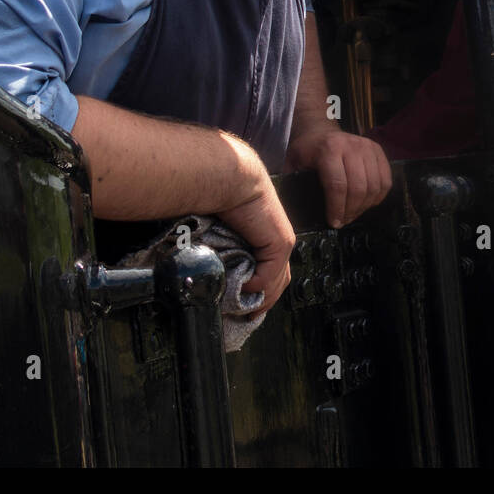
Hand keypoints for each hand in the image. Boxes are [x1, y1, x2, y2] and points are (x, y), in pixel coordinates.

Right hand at [218, 156, 295, 312]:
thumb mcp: (218, 229)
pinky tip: (243, 289)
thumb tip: (212, 269)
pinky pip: (271, 273)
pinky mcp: (280, 242)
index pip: (269, 269)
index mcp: (263, 234)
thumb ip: (222, 248)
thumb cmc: (217, 194)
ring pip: (277, 281)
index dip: (259, 290)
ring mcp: (281, 240)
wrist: (226, 176)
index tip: (243, 308)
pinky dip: (258, 286)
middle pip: (277, 280)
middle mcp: (276, 237)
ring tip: (242, 311)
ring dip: (259, 299)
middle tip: (245, 318)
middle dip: (262, 302)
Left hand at [285, 128, 392, 227]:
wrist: (318, 130)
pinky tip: (366, 203)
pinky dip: (378, 197)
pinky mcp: (378, 150)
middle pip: (359, 187)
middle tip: (343, 221)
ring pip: (375, 186)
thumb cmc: (305, 151)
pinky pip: (386, 180)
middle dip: (351, 210)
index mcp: (328, 149)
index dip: (337, 208)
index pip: (338, 185)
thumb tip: (293, 213)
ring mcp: (367, 147)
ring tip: (353, 214)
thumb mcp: (292, 164)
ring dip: (365, 206)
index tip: (334, 223)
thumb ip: (292, 184)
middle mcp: (351, 146)